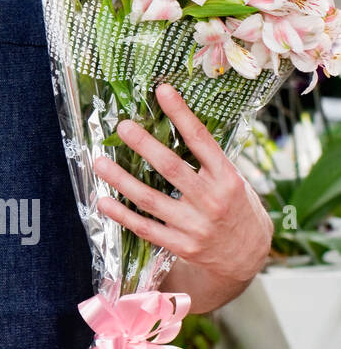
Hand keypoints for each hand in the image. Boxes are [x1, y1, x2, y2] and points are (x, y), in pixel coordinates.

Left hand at [92, 83, 272, 287]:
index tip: (163, 91)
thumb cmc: (237, 209)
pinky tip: (103, 201)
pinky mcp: (181, 245)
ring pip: (151, 199)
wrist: (248, 257)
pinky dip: (122, 215)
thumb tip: (177, 123)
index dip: (181, 114)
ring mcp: (195, 225)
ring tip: (99, 162)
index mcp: (227, 178)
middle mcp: (212, 200)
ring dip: (121, 179)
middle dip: (145, 145)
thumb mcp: (235, 181)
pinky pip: (145, 228)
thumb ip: (209, 160)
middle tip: (123, 126)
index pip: (201, 140)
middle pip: (171, 168)